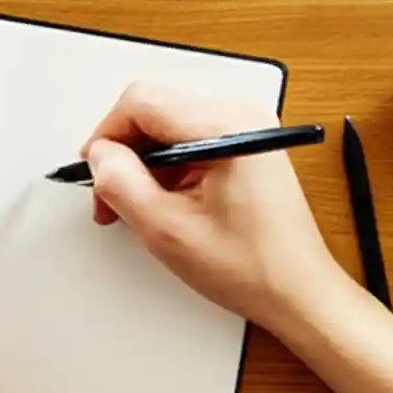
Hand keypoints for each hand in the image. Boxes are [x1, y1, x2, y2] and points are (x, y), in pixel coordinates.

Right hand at [83, 83, 347, 331]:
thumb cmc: (253, 267)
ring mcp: (246, 127)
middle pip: (153, 106)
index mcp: (226, 127)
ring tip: (134, 205)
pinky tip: (161, 200)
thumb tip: (99, 156)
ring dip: (142, 159)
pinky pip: (188, 136)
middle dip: (122, 149)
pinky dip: (165, 164)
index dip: (106, 134)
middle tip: (109, 195)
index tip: (93, 169)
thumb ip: (121, 183)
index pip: (142, 101)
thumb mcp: (167, 229)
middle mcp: (241, 116)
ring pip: (167, 121)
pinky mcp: (245, 144)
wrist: (299, 292)